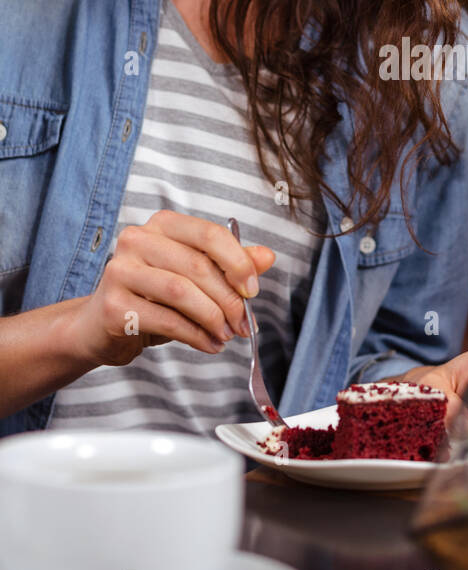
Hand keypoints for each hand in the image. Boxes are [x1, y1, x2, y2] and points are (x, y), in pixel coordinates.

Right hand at [70, 210, 275, 367]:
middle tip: (243, 324)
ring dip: (212, 318)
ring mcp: (120, 271)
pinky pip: (165, 319)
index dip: (238, 263)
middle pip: (197, 266)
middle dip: (228, 299)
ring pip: (181, 292)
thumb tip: (267, 256)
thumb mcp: (194, 277)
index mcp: (162, 225)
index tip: (253, 290)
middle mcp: (137, 239)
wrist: (99, 326)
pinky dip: (194, 335)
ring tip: (225, 335)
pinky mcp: (113, 305)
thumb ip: (230, 265)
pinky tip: (208, 344)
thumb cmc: (152, 297)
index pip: (209, 234)